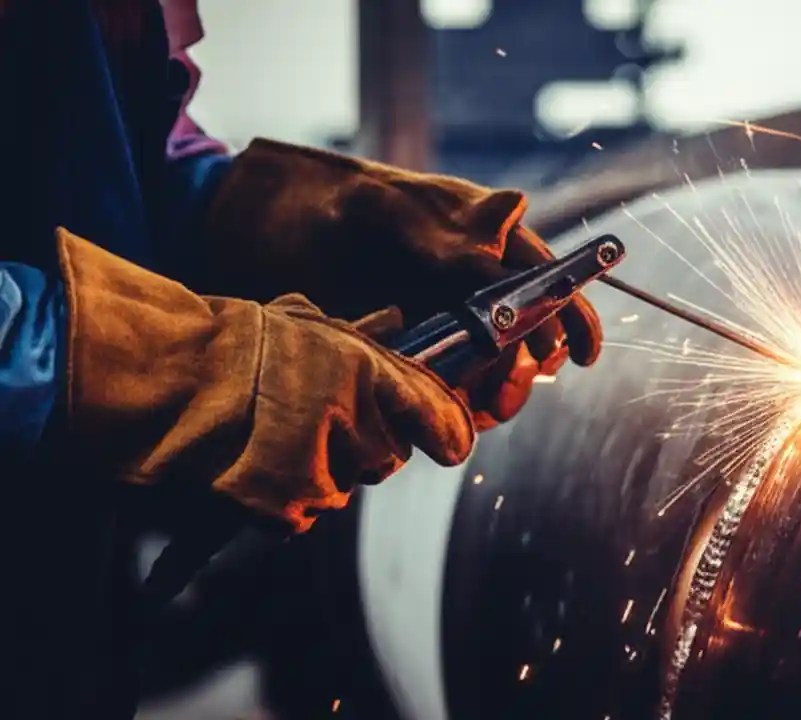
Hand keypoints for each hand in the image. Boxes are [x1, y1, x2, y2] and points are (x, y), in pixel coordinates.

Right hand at [58, 230, 473, 531]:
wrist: (166, 380)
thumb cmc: (234, 345)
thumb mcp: (306, 324)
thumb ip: (361, 337)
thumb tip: (397, 319)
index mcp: (366, 369)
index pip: (437, 415)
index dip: (448, 433)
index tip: (451, 445)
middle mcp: (354, 419)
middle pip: (388, 458)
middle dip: (362, 447)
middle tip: (313, 424)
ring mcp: (322, 468)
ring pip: (345, 489)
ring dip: (318, 474)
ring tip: (270, 440)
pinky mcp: (288, 508)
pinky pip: (303, 517)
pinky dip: (281, 502)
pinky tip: (251, 468)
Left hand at [195, 139, 602, 427]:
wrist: (247, 234)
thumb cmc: (317, 204)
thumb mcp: (377, 209)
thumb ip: (441, 228)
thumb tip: (503, 229)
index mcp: (478, 234)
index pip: (541, 278)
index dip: (567, 317)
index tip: (574, 354)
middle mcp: (471, 280)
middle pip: (526, 333)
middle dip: (524, 370)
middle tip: (499, 399)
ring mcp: (443, 318)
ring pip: (493, 368)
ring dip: (494, 395)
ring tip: (475, 412)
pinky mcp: (413, 351)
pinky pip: (449, 386)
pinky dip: (454, 406)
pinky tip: (444, 413)